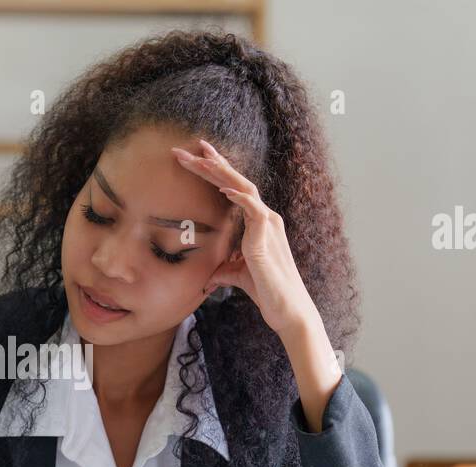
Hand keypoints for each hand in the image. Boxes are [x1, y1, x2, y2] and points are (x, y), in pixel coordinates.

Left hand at [171, 139, 317, 336]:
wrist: (287, 309)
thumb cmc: (267, 293)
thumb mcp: (237, 277)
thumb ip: (224, 270)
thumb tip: (209, 276)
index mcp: (259, 223)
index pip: (235, 189)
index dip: (216, 173)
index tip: (197, 158)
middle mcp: (265, 218)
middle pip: (236, 182)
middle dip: (213, 164)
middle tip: (189, 148)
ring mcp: (268, 225)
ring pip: (244, 187)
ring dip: (221, 172)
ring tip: (199, 158)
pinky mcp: (267, 237)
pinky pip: (253, 209)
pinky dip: (239, 196)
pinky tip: (223, 188)